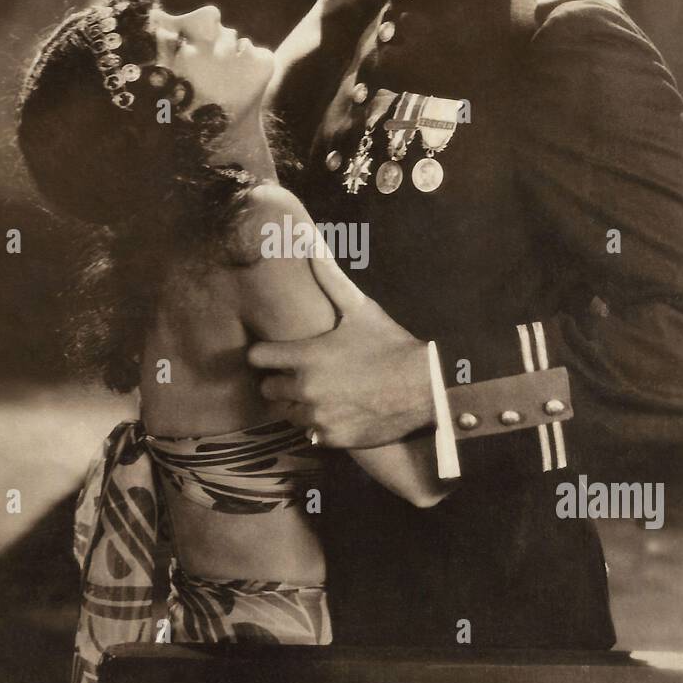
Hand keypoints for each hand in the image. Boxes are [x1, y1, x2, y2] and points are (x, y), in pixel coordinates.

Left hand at [246, 235, 434, 447]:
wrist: (425, 388)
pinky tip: (336, 411)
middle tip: (301, 373)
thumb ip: (330, 279)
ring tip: (320, 393)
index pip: (257, 358)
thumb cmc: (390, 345)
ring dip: (297, 404)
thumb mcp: (360, 309)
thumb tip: (312, 244)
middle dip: (280, 380)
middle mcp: (305, 389)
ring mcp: (318, 416)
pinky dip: (318, 424)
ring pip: (288, 412)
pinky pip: (310, 433)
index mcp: (305, 356)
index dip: (264, 354)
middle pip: (267, 390)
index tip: (274, 353)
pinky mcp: (332, 438)